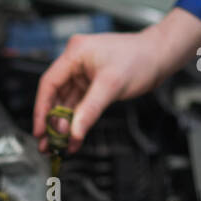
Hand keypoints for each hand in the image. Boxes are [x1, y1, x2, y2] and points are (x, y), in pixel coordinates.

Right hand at [31, 28, 170, 154]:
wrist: (161, 56)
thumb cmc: (140, 59)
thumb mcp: (112, 85)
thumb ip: (90, 110)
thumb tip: (74, 133)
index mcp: (75, 53)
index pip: (49, 83)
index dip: (42, 109)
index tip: (40, 131)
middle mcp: (76, 62)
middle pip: (56, 95)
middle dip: (52, 121)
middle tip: (47, 145)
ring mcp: (85, 73)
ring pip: (68, 102)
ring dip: (65, 125)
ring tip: (60, 147)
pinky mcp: (94, 83)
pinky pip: (81, 104)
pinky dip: (78, 121)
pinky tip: (76, 138)